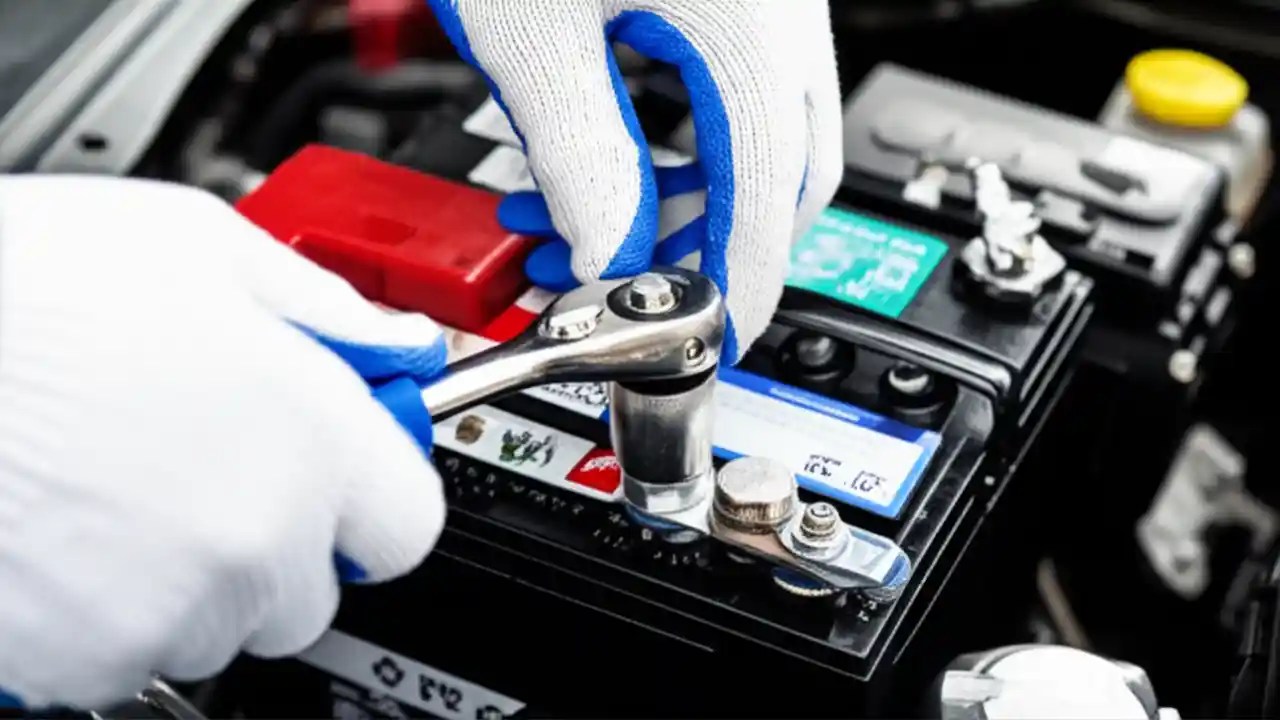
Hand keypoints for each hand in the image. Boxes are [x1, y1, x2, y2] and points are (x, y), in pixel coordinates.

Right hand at [0, 176, 446, 709]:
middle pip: (316, 587)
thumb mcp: (202, 245)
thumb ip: (326, 308)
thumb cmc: (21, 287)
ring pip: (224, 625)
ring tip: (118, 484)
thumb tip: (393, 343)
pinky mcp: (80, 661)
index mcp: (309, 439)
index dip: (377, 495)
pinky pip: (134, 652)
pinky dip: (112, 608)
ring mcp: (167, 610)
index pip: (409, 522)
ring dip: (193, 573)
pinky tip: (69, 528)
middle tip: (207, 464)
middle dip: (280, 536)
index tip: (349, 475)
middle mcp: (253, 540)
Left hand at [426, 0, 843, 360]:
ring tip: (573, 212)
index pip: (766, 195)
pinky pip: (730, 85)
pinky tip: (598, 148)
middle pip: (785, 172)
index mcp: (748, 25)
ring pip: (760, 133)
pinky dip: (675, 137)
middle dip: (711, 244)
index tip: (712, 339)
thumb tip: (609, 256)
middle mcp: (780, 10)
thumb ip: (582, 164)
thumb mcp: (536, 37)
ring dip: (680, 193)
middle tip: (636, 285)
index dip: (738, 283)